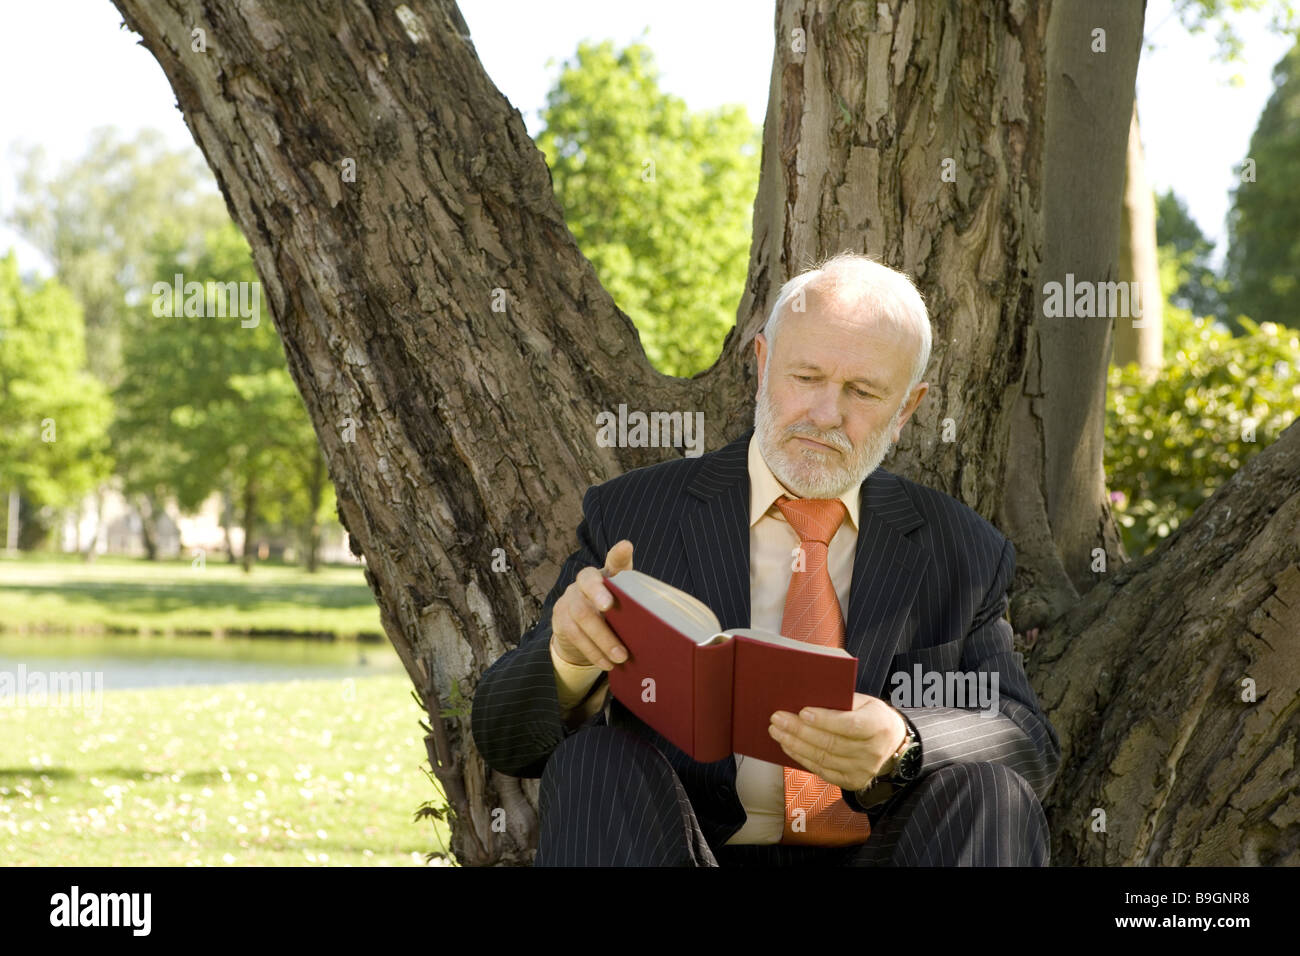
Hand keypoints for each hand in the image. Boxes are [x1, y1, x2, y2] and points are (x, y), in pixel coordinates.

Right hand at [550, 539, 633, 670]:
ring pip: (580, 614)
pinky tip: (607, 663)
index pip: (613, 560)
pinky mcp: (560, 619)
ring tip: (621, 657)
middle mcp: (584, 582)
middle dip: (600, 597)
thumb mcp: (625, 605)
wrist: (578, 629)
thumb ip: (639, 602)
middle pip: (589, 585)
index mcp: (606, 574)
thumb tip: (666, 613)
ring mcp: (569, 599)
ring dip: (602, 638)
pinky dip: (592, 651)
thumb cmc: (610, 613)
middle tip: (610, 609)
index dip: (618, 554)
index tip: (626, 547)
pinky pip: (574, 635)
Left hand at [768, 693, 907, 791]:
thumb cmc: (871, 716)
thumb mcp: (864, 702)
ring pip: (823, 758)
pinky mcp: (852, 781)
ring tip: (777, 731)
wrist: (891, 743)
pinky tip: (788, 746)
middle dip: (800, 731)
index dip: (825, 720)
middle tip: (778, 719)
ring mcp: (863, 770)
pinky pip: (822, 770)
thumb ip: (841, 701)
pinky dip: (801, 758)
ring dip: (795, 744)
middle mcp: (873, 752)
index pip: (850, 725)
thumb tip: (806, 698)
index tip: (802, 712)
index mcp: (879, 725)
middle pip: (832, 743)